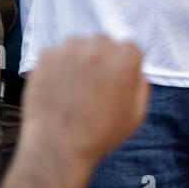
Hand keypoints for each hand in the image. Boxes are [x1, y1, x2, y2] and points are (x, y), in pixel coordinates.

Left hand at [19, 36, 147, 166]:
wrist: (57, 146)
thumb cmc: (100, 135)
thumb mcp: (136, 116)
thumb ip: (141, 86)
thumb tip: (136, 70)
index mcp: (124, 62)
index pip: (130, 48)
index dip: (123, 64)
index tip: (115, 79)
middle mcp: (98, 49)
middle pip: (104, 41)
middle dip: (102, 57)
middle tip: (93, 81)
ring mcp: (70, 51)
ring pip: (79, 43)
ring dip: (79, 57)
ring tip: (73, 84)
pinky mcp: (47, 56)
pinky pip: (56, 52)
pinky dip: (58, 64)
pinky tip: (58, 85)